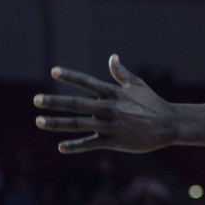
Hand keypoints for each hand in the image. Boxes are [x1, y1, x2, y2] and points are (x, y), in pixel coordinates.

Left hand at [34, 55, 175, 153]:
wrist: (168, 125)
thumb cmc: (152, 103)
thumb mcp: (137, 85)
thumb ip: (121, 73)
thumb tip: (112, 57)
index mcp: (113, 92)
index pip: (87, 82)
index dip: (70, 76)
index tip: (54, 72)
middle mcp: (108, 107)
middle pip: (76, 104)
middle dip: (54, 102)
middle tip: (36, 100)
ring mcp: (110, 125)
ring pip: (78, 124)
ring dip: (57, 123)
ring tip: (39, 121)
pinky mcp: (114, 141)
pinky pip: (91, 144)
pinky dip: (75, 146)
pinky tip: (61, 147)